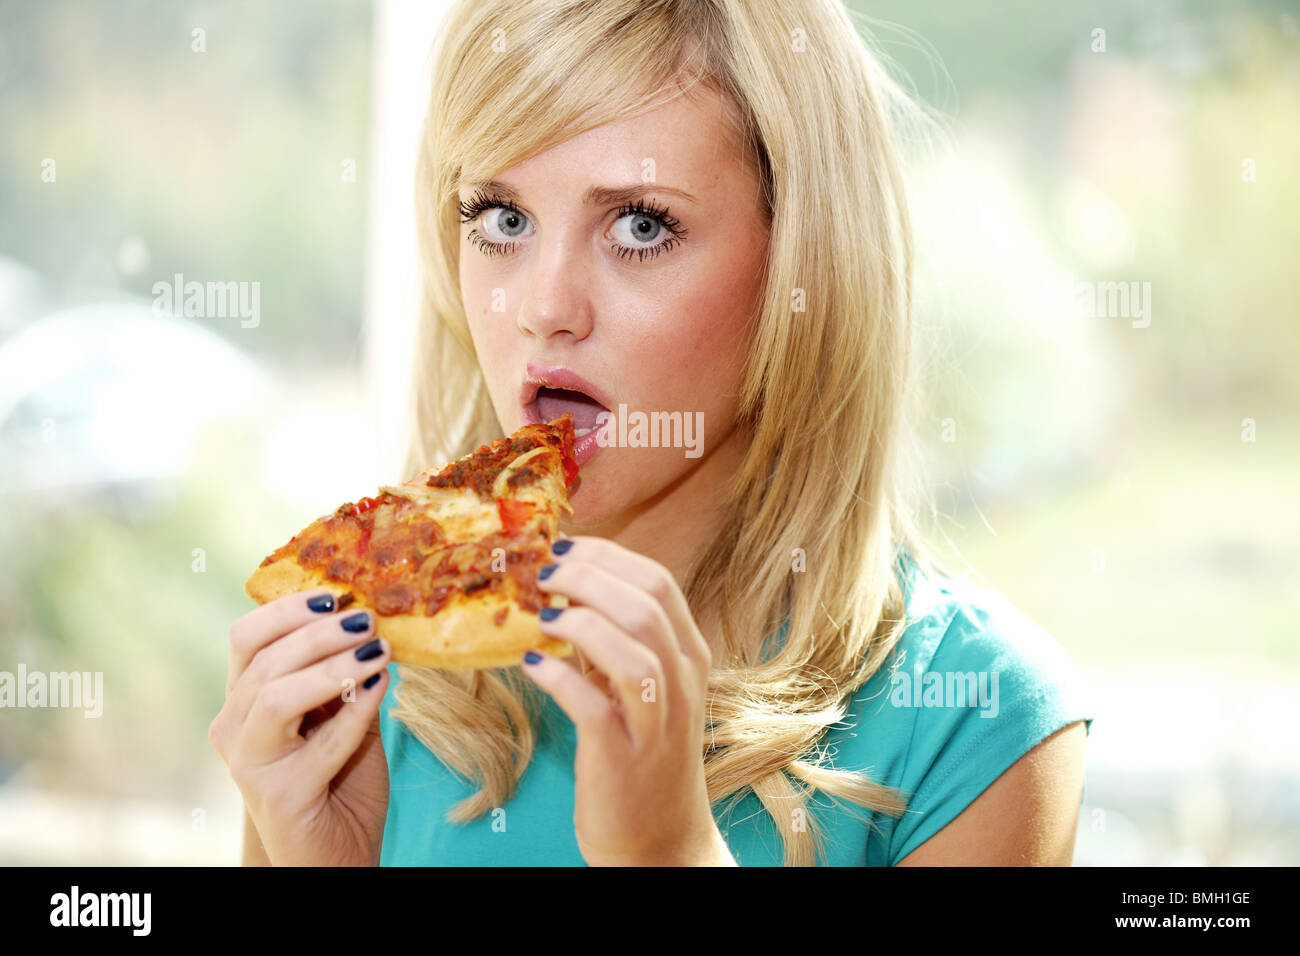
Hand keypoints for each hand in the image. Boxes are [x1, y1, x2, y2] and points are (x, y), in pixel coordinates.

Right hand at [209, 590, 392, 865]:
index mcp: (245, 700)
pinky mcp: (279, 795)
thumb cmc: (341, 783)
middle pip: (265, 661)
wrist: (339, 855)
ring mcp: (250, 763)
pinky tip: (381, 689)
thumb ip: (349, 676)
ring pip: (277, 695)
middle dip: (320, 633)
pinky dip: (353, 712)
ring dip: (332, 667)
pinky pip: (318, 743)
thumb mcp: (346, 716)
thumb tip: (373, 623)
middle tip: (368, 620)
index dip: (287, 610)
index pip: (247, 638)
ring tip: (378, 651)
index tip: (335, 595)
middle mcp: (234, 728)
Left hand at [521, 536, 734, 865]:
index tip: (562, 545)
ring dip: (580, 619)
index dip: (607, 554)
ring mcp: (657, 721)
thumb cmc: (641, 755)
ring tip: (539, 613)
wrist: (659, 840)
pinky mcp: (624, 756)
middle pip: (645, 603)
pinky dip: (559, 676)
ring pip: (632, 648)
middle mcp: (681, 681)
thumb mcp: (636, 687)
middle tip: (539, 570)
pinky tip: (531, 664)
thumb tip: (562, 587)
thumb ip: (610, 639)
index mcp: (688, 654)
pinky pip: (593, 704)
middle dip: (588, 574)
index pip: (658, 580)